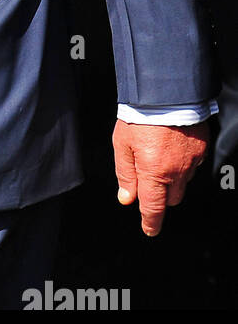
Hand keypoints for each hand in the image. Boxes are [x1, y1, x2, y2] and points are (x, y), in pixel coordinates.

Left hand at [112, 120, 208, 235]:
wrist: (164, 93)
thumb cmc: (139, 116)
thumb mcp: (121, 144)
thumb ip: (125, 173)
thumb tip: (127, 198)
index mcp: (154, 172)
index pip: (153, 207)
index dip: (150, 222)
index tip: (149, 230)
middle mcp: (176, 171)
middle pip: (171, 198)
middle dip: (160, 196)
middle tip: (148, 179)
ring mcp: (191, 162)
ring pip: (183, 183)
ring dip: (171, 179)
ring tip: (158, 156)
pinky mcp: (201, 150)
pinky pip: (192, 166)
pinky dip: (182, 164)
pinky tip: (172, 148)